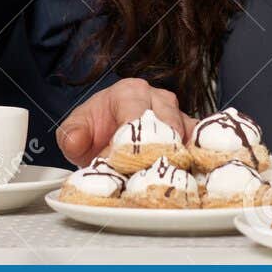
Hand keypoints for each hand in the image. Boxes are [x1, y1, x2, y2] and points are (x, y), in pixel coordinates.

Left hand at [56, 78, 195, 166]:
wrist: (108, 136)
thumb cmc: (97, 129)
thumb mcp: (74, 131)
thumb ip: (72, 135)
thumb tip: (78, 141)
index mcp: (129, 92)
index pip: (137, 115)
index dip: (131, 143)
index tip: (125, 164)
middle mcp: (158, 98)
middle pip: (166, 123)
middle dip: (155, 152)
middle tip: (146, 176)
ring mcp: (178, 114)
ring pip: (185, 134)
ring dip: (176, 159)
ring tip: (164, 179)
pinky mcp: (191, 132)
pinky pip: (200, 143)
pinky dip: (195, 159)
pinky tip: (186, 175)